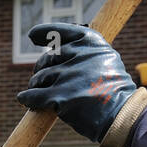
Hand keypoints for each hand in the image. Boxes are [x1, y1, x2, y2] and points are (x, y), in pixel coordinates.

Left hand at [16, 23, 135, 143]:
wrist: (122, 115)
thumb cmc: (113, 91)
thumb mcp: (105, 60)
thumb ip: (83, 52)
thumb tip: (54, 48)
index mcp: (91, 42)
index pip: (61, 32)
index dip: (44, 32)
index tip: (32, 36)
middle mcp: (79, 55)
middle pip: (47, 58)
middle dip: (41, 68)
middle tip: (40, 78)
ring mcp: (69, 76)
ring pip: (39, 78)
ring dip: (36, 85)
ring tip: (39, 92)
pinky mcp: (60, 97)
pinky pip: (33, 95)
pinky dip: (27, 97)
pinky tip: (24, 99)